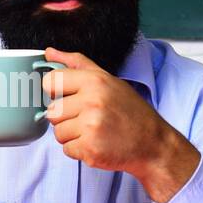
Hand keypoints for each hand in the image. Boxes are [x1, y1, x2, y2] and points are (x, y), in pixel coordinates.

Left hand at [41, 47, 200, 202]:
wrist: (153, 144)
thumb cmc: (130, 112)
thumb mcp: (108, 80)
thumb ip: (77, 64)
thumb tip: (49, 52)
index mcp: (94, 81)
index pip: (51, 81)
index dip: (56, 91)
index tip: (68, 97)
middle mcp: (92, 102)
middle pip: (52, 111)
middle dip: (66, 118)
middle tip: (89, 118)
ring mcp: (90, 127)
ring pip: (58, 133)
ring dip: (72, 136)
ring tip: (94, 132)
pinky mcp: (90, 149)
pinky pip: (67, 150)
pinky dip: (79, 150)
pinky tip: (97, 144)